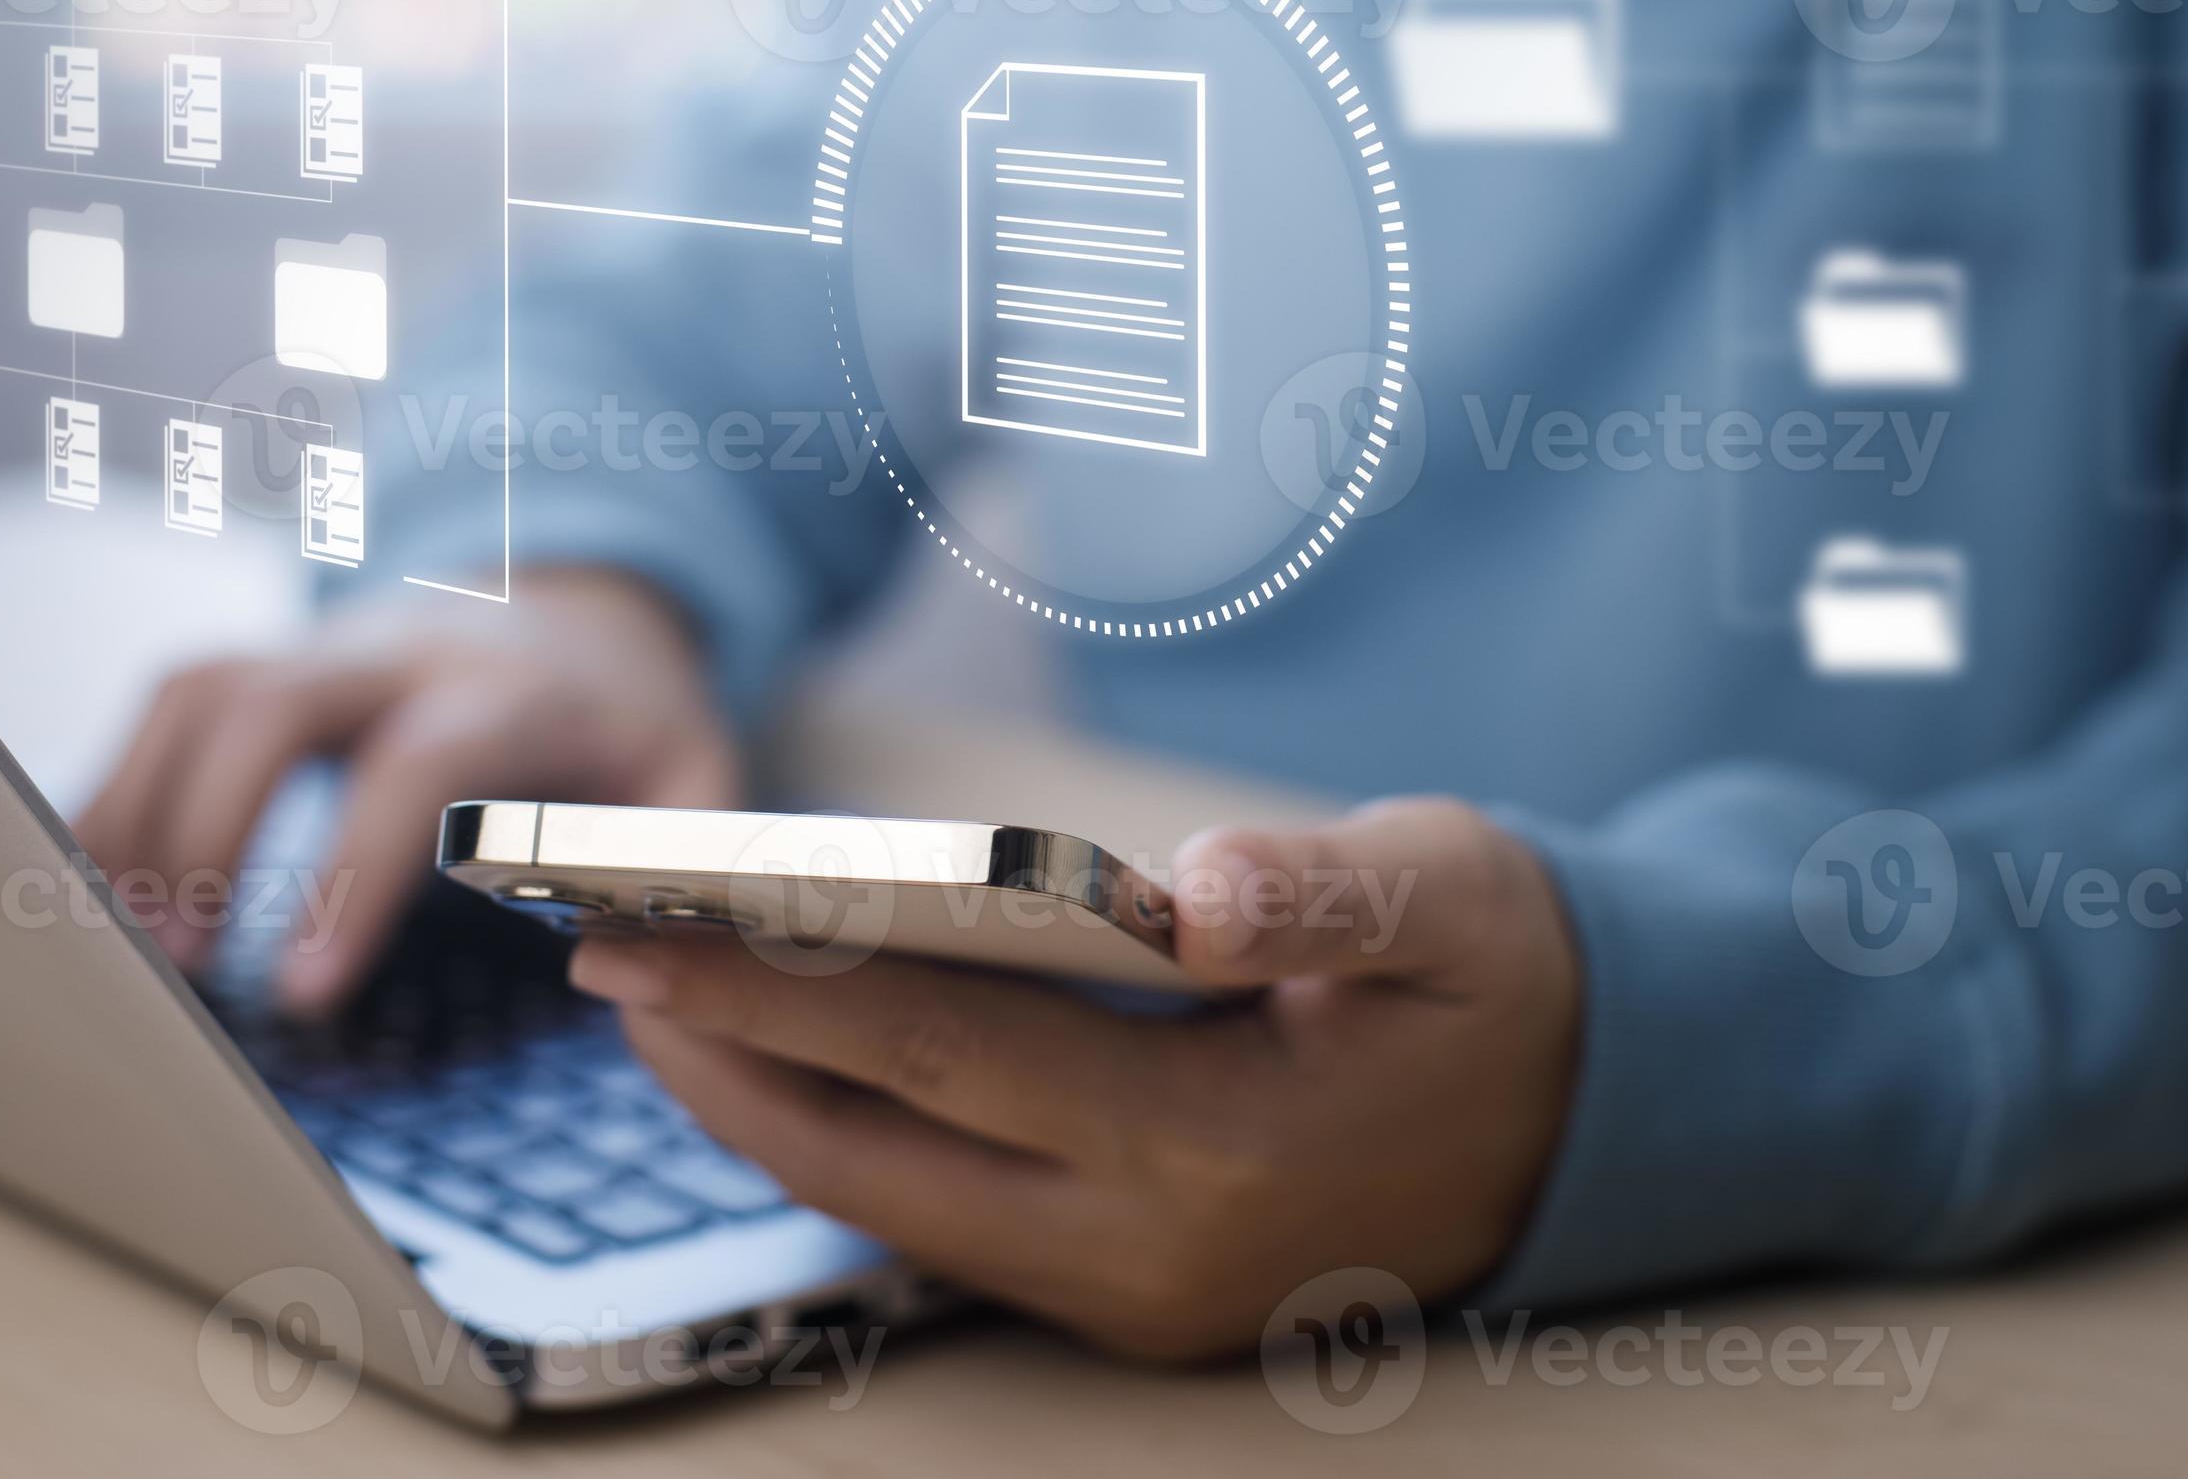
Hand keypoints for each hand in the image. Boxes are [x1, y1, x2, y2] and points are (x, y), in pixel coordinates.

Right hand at [74, 569, 738, 1014]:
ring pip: (202, 691)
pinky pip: (175, 703)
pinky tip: (102, 886)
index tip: (301, 991)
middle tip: (186, 966)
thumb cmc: (633, 725)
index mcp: (514, 693)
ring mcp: (330, 647)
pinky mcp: (278, 663)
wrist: (591, 611)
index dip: (351, 871)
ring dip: (145, 810)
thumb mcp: (697, 782)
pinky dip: (125, 788)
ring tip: (133, 941)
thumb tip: (619, 967)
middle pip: (271, 704)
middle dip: (209, 831)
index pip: (418, 766)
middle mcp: (406, 653)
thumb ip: (674, 864)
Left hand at [568, 798, 1582, 1360]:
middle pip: (876, 1155)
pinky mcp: (1128, 1298)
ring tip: (664, 1013)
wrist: (1589, 1118)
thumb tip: (1188, 888)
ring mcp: (1134, 1297)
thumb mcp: (1451, 899)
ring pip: (895, 1208)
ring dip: (768, 1113)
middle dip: (721, 1063)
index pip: (939, 1054)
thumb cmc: (1506, 982)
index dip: (774, 990)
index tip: (638, 933)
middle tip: (597, 964)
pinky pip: (947, 1225)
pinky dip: (851, 1143)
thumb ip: (1321, 894)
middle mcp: (1150, 1253)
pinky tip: (793, 1071)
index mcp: (1216, 1150)